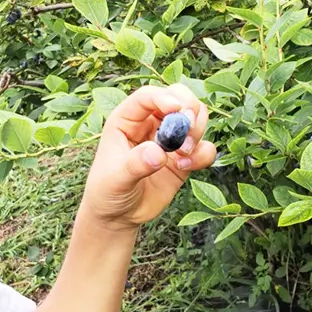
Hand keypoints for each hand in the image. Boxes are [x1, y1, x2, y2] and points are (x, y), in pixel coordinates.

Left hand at [81, 84, 216, 229]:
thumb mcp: (115, 179)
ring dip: (197, 131)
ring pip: (196, 116)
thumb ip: (135, 164)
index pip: (148, 96)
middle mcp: (151, 123)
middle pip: (179, 97)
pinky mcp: (184, 157)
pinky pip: (205, 146)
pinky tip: (185, 167)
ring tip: (183, 154)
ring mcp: (170, 138)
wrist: (118, 215)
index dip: (164, 97)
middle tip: (188, 130)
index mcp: (127, 119)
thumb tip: (158, 153)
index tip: (176, 109)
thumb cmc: (106, 192)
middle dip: (189, 108)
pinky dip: (203, 154)